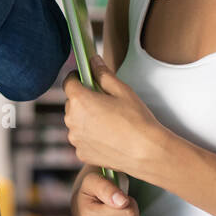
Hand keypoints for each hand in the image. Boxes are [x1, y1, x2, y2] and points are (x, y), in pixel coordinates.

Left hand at [63, 55, 165, 179]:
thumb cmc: (137, 120)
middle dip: (84, 100)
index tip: (85, 78)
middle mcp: (72, 120)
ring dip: (86, 119)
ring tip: (109, 121)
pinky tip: (108, 137)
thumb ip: (103, 74)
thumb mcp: (122, 90)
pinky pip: (82, 139)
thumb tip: (93, 61)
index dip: (77, 78)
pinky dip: (90, 137)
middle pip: (72, 103)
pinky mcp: (81, 154)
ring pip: (76, 122)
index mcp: (80, 100)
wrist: (147, 152)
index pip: (69, 82)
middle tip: (104, 102)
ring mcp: (75, 139)